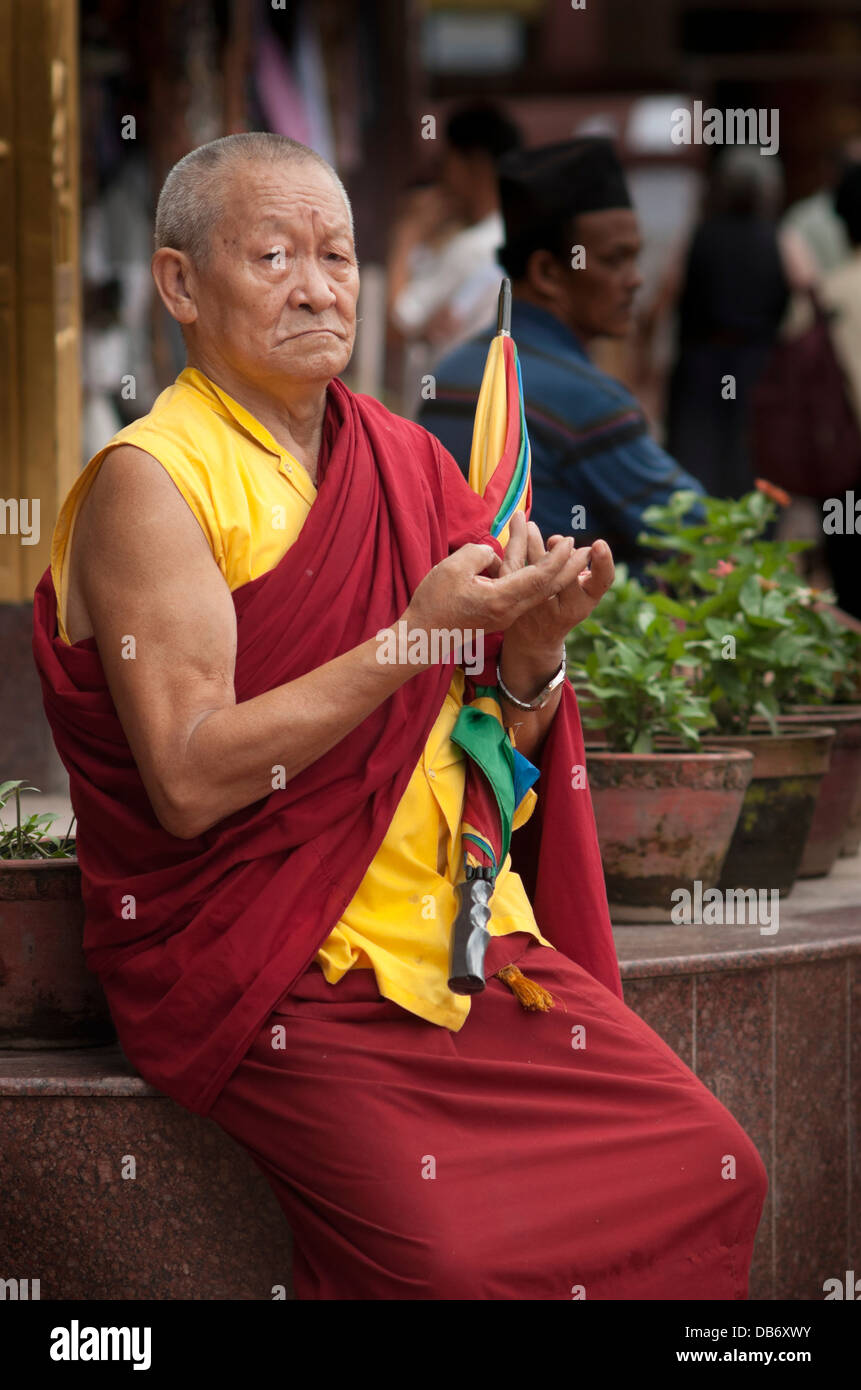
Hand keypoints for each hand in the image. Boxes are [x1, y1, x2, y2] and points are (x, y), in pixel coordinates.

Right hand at [403, 534, 580, 647]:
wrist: (422, 637)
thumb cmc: (434, 601)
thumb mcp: (454, 567)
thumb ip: (481, 553)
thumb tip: (495, 555)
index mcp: (501, 600)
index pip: (539, 578)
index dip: (557, 558)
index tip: (569, 541)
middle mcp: (509, 612)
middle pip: (548, 589)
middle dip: (570, 569)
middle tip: (587, 551)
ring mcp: (505, 617)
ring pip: (539, 594)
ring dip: (557, 575)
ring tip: (570, 558)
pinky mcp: (499, 618)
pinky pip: (526, 597)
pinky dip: (539, 581)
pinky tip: (540, 569)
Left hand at [500, 512, 614, 659]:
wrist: (534, 637)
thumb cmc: (564, 603)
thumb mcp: (582, 591)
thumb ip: (579, 566)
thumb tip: (558, 539)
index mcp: (584, 604)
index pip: (601, 583)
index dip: (603, 564)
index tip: (599, 544)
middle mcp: (563, 608)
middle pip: (565, 578)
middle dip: (560, 555)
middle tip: (558, 539)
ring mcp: (539, 607)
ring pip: (535, 573)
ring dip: (533, 546)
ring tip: (530, 526)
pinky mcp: (515, 599)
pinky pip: (514, 570)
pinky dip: (514, 547)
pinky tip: (518, 528)